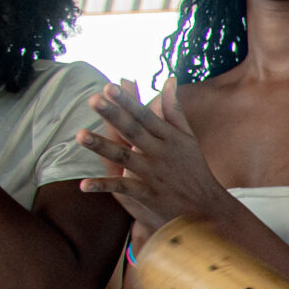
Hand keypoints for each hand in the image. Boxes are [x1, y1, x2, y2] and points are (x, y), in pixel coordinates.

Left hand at [78, 80, 231, 230]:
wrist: (208, 209)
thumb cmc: (195, 169)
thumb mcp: (188, 137)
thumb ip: (174, 110)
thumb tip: (169, 80)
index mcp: (170, 138)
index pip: (145, 115)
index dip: (127, 101)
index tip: (110, 86)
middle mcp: (161, 153)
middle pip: (133, 131)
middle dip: (114, 115)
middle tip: (93, 100)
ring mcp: (153, 174)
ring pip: (124, 157)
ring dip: (102, 146)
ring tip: (79, 135)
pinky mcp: (148, 195)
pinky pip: (123, 189)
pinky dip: (104, 187)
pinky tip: (83, 184)